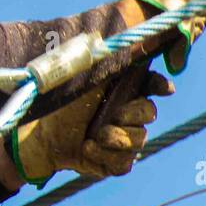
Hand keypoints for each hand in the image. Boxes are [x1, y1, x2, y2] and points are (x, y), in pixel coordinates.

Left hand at [11, 71, 175, 183]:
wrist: (41, 135)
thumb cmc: (61, 103)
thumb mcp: (81, 79)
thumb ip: (104, 63)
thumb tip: (119, 42)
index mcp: (124, 91)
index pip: (152, 85)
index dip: (161, 86)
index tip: (165, 89)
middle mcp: (128, 114)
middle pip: (149, 113)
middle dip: (132, 114)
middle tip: (114, 115)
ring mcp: (124, 139)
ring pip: (139, 140)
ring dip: (116, 138)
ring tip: (94, 136)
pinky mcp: (114, 162)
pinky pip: (124, 163)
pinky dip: (105, 156)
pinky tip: (88, 148)